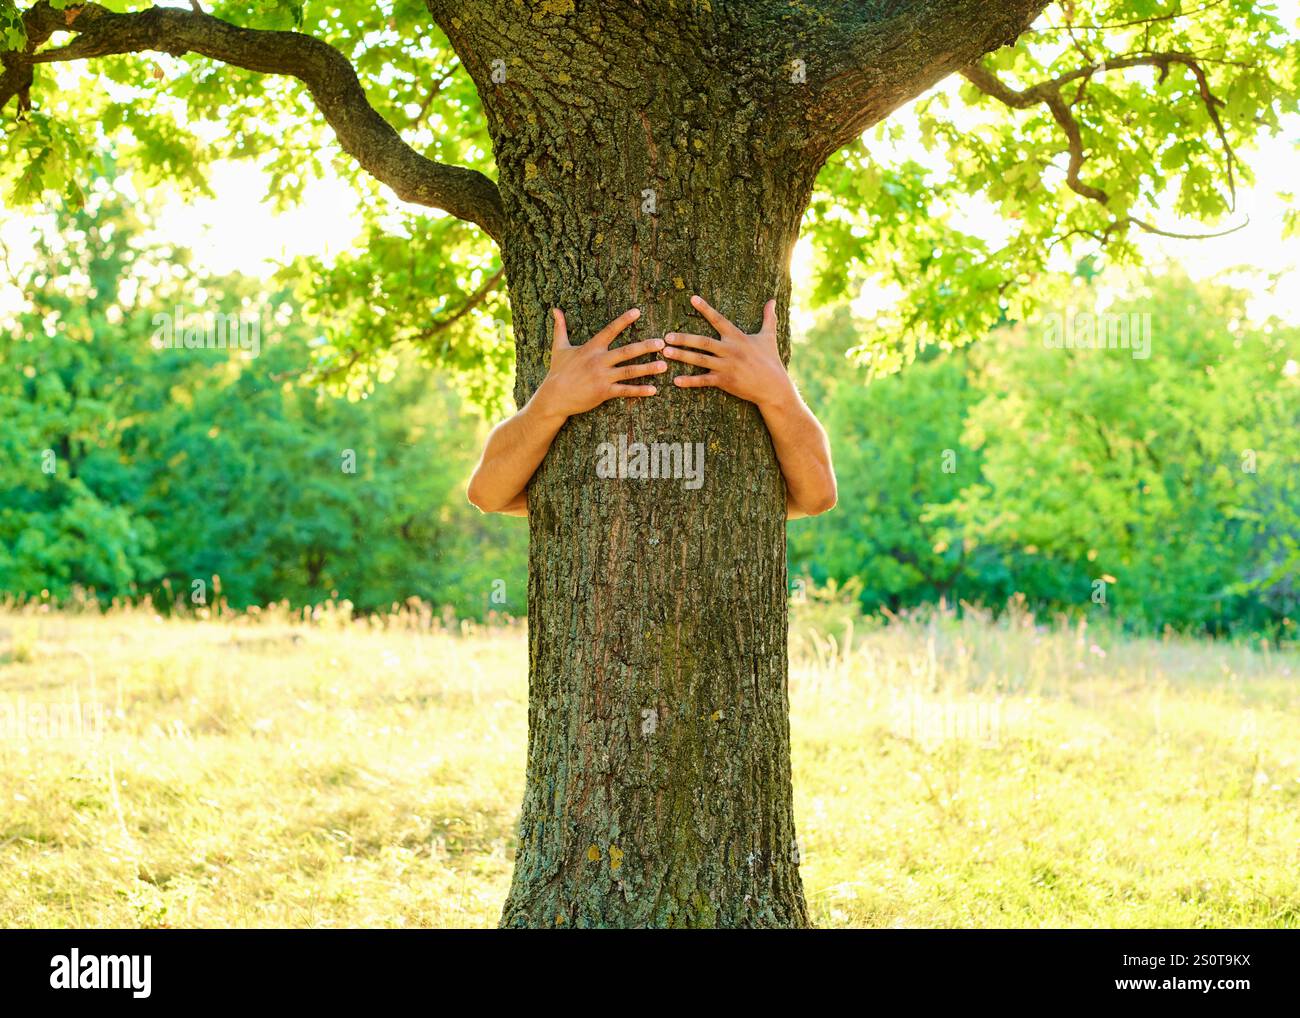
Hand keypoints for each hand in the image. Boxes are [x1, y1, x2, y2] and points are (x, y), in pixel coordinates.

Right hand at [532, 307, 666, 419]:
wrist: (554, 397)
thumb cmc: (557, 372)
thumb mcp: (558, 348)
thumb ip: (560, 327)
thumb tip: (555, 309)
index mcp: (591, 348)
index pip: (610, 330)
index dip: (624, 320)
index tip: (638, 311)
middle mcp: (599, 361)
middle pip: (626, 351)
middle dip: (645, 346)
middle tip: (662, 342)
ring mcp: (602, 377)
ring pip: (630, 371)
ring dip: (648, 368)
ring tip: (664, 365)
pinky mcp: (604, 392)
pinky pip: (625, 391)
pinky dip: (640, 390)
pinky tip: (653, 389)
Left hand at [663, 295, 794, 409]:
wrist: (774, 386)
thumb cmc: (771, 360)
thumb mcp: (769, 337)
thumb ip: (769, 318)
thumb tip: (773, 300)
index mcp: (737, 337)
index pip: (719, 319)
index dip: (706, 309)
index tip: (692, 298)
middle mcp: (730, 350)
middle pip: (703, 342)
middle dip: (684, 338)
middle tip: (666, 336)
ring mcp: (726, 366)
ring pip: (700, 360)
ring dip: (682, 356)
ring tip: (666, 353)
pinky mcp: (725, 381)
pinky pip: (704, 381)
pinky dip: (690, 381)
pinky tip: (676, 381)